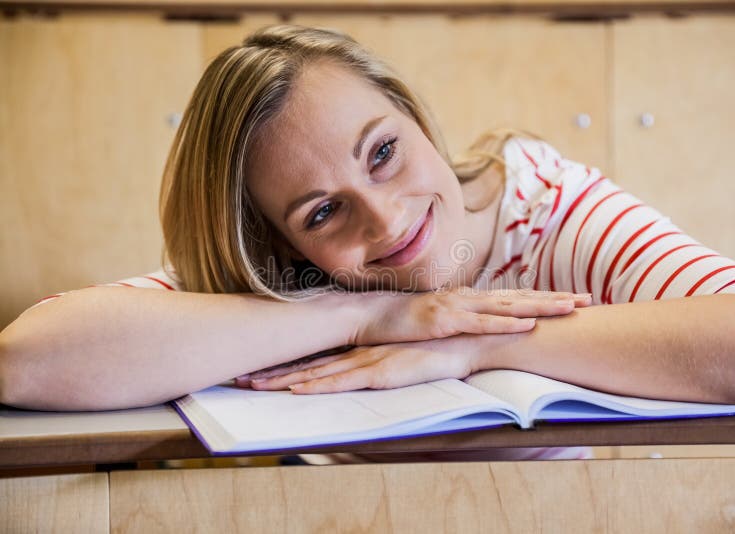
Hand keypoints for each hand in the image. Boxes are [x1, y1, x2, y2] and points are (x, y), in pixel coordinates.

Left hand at [239, 335, 493, 393]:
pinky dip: (317, 387)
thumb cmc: (430, 348)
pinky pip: (342, 382)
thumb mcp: (396, 354)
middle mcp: (354, 353)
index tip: (256, 366)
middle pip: (305, 364)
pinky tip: (297, 390)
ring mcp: (365, 362)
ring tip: (252, 385)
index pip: (313, 356)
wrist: (459, 341)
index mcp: (356, 348)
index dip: (283, 362)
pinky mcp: (379, 373)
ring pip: (315, 374)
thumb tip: (357, 368)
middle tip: (238, 377)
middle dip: (270, 371)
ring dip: (282, 380)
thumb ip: (376, 359)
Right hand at [353, 288, 591, 345]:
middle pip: (520, 297)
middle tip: (588, 300)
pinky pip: (481, 323)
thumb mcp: (444, 321)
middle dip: (555, 298)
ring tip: (569, 309)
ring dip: (540, 307)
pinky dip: (506, 324)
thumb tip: (487, 329)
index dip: (546, 297)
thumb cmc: (408, 321)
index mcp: (472, 299)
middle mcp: (470, 298)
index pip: (516, 297)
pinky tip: (527, 324)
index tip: (575, 299)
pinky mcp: (446, 319)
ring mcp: (459, 306)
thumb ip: (466, 322)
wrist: (373, 315)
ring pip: (507, 307)